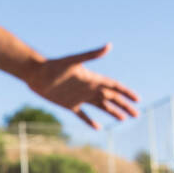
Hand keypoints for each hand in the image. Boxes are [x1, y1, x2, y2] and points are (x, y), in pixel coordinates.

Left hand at [25, 44, 139, 128]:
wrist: (36, 74)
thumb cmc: (54, 66)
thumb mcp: (73, 60)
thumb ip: (91, 54)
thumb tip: (109, 45)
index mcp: (92, 79)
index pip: (114, 86)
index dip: (126, 93)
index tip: (137, 100)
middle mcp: (88, 88)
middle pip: (111, 98)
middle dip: (124, 106)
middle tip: (136, 114)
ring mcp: (80, 97)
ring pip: (100, 106)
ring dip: (113, 112)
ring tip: (123, 119)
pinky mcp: (69, 104)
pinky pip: (83, 115)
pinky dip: (90, 121)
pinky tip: (98, 128)